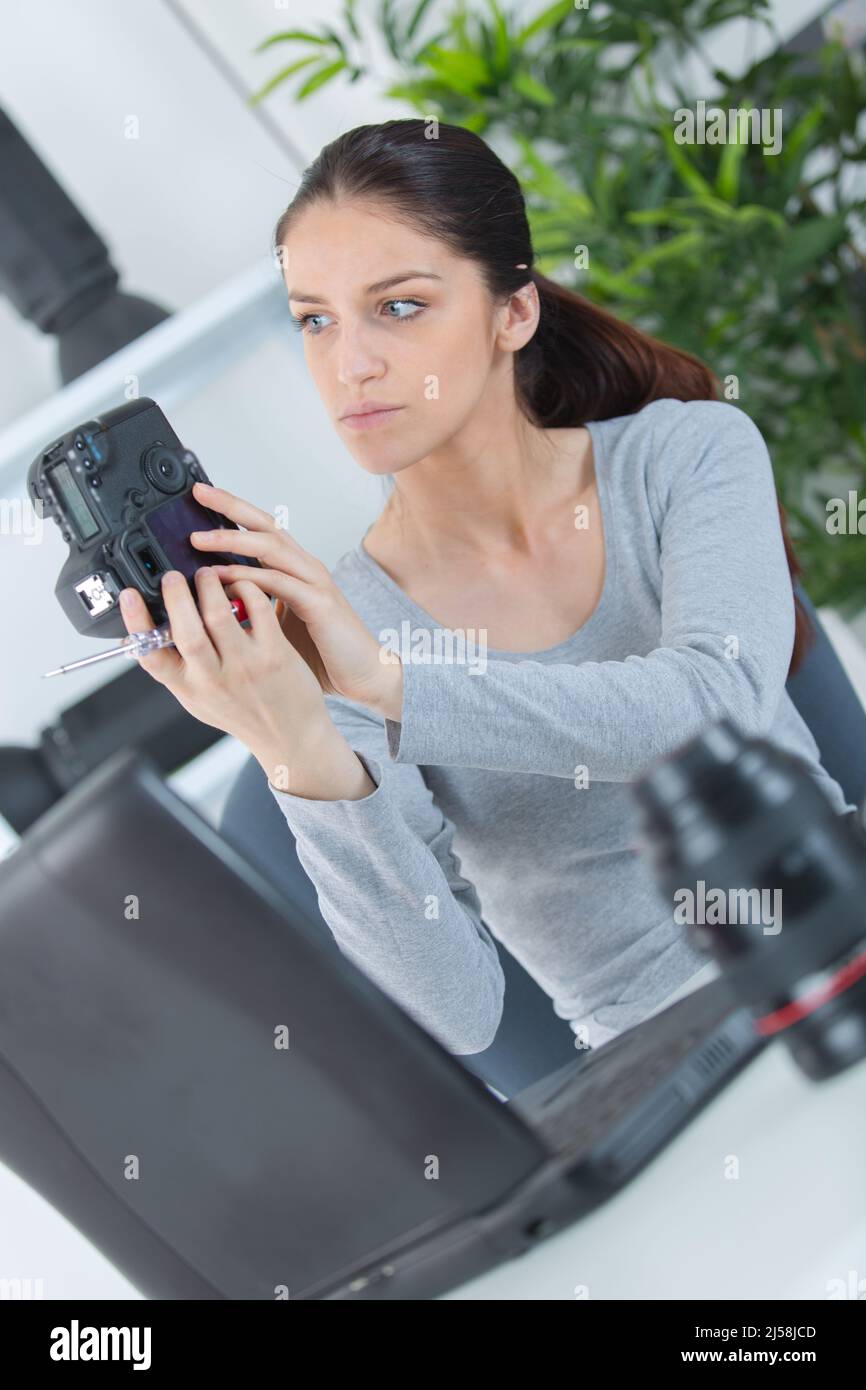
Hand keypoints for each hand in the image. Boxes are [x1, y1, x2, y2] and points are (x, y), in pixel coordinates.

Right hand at [117, 568, 337, 782]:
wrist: (289, 736)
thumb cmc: (242, 713)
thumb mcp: (197, 699)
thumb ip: (173, 669)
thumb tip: (137, 636)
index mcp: (188, 687)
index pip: (151, 655)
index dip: (136, 624)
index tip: (130, 596)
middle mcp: (214, 678)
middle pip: (186, 631)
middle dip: (176, 596)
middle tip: (173, 576)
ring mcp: (245, 665)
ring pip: (220, 615)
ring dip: (210, 586)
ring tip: (207, 574)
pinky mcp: (275, 654)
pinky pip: (257, 610)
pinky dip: (246, 590)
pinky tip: (242, 586)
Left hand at [186, 481, 402, 718]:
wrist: (364, 676)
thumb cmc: (321, 652)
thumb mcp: (275, 623)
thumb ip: (250, 605)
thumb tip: (211, 599)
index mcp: (295, 569)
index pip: (262, 528)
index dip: (232, 510)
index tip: (202, 495)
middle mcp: (306, 568)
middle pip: (266, 525)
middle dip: (231, 507)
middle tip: (199, 494)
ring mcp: (315, 583)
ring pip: (271, 547)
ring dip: (233, 539)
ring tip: (200, 539)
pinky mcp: (320, 604)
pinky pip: (279, 582)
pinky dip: (249, 577)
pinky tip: (224, 577)